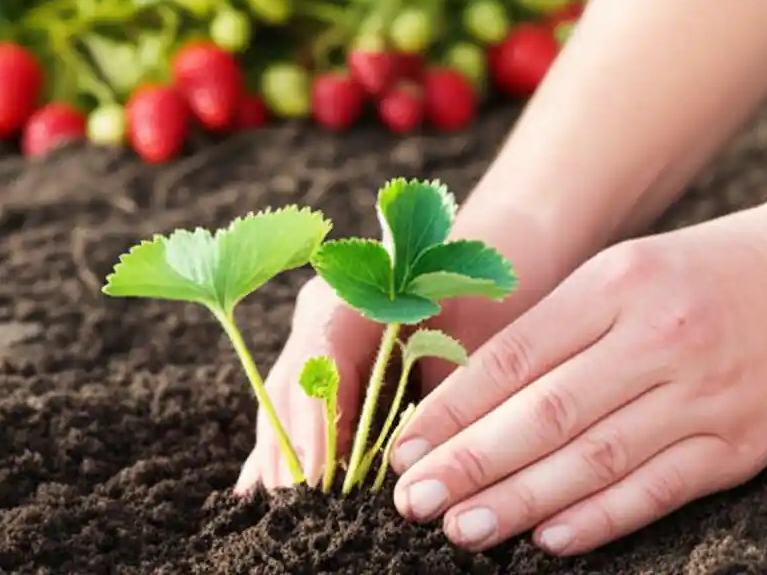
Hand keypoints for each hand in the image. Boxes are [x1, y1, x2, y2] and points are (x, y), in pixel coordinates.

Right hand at [237, 193, 587, 492]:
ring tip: (276, 510)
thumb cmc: (491, 297)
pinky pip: (297, 408)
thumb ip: (437, 398)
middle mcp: (324, 310)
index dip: (315, 424)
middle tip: (291, 509)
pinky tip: (264, 490)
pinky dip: (290, 448)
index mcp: (357, 292)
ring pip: (285, 401)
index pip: (319, 362)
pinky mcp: (324, 361)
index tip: (319, 477)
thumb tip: (409, 465)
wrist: (501, 257)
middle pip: (290, 387)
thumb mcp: (473, 344)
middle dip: (290, 452)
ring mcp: (317, 334)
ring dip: (286, 456)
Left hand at [387, 202, 766, 554]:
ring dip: (521, 500)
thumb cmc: (698, 272)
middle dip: (470, 463)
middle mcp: (658, 338)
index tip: (402, 448)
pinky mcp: (739, 444)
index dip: (453, 409)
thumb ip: (552, 328)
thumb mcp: (621, 271)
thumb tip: (467, 400)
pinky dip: (601, 518)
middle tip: (412, 500)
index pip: (515, 357)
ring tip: (462, 528)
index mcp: (616, 285)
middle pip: (546, 414)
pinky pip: (659, 490)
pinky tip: (549, 537)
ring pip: (596, 460)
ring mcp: (704, 394)